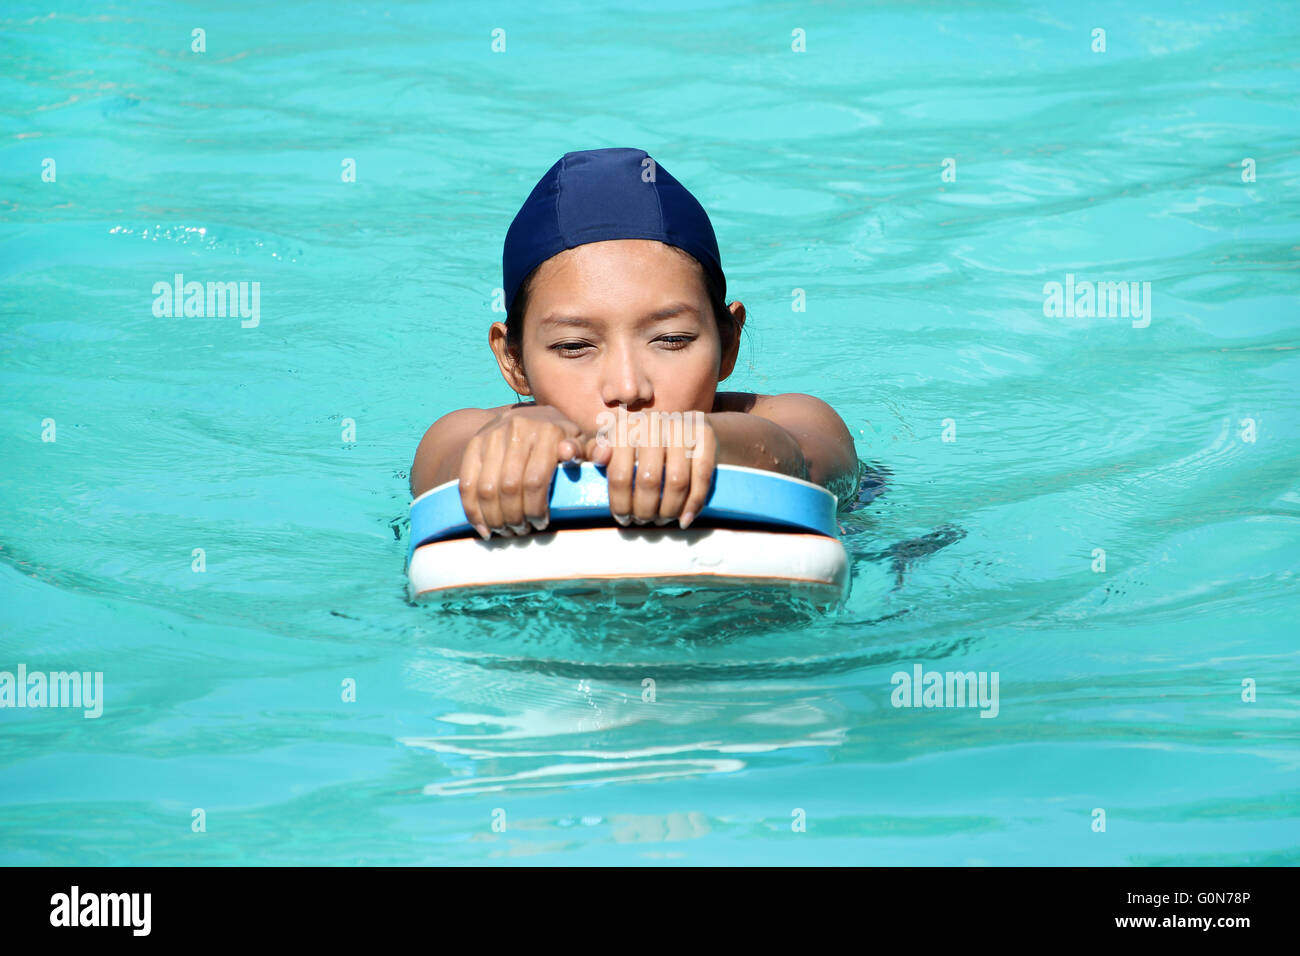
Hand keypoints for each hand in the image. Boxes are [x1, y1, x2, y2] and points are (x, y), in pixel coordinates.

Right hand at [459, 405, 589, 538]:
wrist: (529, 416)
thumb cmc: (564, 438)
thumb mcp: (583, 442)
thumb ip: (593, 451)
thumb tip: (601, 456)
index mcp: (548, 430)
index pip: (535, 480)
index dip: (536, 508)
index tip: (542, 524)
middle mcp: (518, 429)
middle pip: (509, 487)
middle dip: (515, 516)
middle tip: (522, 531)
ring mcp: (493, 435)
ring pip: (487, 488)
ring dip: (495, 517)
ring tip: (505, 530)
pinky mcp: (475, 444)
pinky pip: (467, 482)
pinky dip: (473, 510)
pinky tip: (483, 528)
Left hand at [583, 411, 715, 528]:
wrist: (688, 427)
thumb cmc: (645, 445)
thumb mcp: (617, 446)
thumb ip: (600, 452)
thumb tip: (600, 457)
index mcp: (626, 427)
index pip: (619, 473)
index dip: (620, 502)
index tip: (623, 518)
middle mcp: (653, 422)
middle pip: (649, 480)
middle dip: (646, 510)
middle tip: (645, 521)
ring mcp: (681, 427)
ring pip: (676, 481)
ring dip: (669, 509)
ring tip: (663, 519)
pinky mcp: (705, 434)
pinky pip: (702, 477)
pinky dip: (694, 503)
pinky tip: (685, 520)